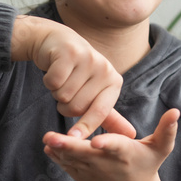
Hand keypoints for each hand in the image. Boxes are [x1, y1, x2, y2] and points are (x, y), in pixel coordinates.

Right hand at [11, 15, 135, 138]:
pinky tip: (54, 69)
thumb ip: (110, 116)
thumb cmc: (77, 73)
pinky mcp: (69, 52)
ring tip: (63, 78)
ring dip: (56, 92)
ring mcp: (88, 58)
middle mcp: (105, 69)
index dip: (85, 127)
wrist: (56, 42)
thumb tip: (132, 135)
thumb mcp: (96, 93)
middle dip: (65, 104)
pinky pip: (53, 83)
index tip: (73, 138)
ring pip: (63, 96)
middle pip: (76, 108)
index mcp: (114, 81)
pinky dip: (48, 80)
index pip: (100, 112)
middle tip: (68, 87)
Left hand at [42, 109, 179, 180]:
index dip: (107, 144)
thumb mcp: (160, 149)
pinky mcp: (83, 175)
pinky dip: (58, 157)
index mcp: (125, 154)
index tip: (96, 142)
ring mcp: (92, 172)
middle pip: (85, 154)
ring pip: (72, 160)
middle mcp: (106, 163)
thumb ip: (167, 130)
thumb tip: (176, 111)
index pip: (116, 147)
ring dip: (59, 151)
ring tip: (47, 139)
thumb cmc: (147, 165)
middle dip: (69, 146)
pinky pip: (68, 166)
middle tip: (52, 137)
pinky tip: (49, 146)